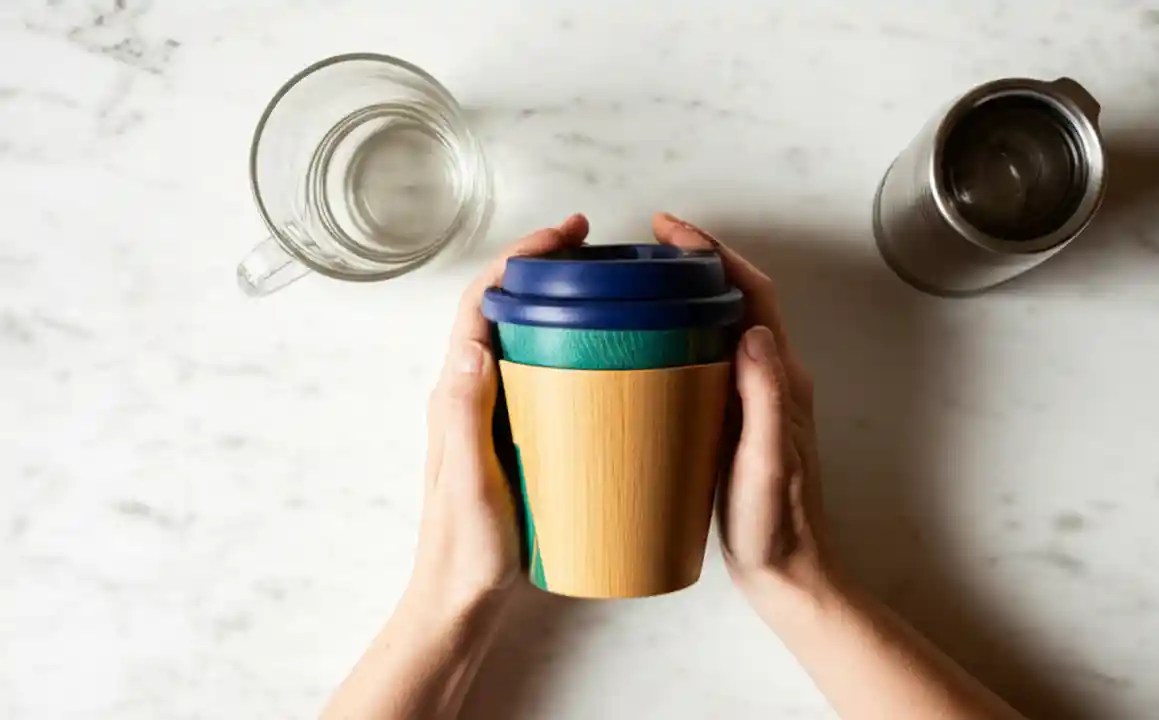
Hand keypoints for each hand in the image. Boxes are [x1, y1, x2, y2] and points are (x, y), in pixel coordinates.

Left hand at [411, 213, 591, 612]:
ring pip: (518, 333)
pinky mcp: (511, 432)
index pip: (480, 304)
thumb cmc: (465, 548)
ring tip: (601, 282)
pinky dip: (564, 341)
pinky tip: (600, 352)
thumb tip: (474, 343)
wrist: (461, 597)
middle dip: (541, 265)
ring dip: (553, 298)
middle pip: (501, 306)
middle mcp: (469, 391)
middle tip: (592, 245)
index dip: (519, 258)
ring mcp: (489, 410)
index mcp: (456, 393)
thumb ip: (465, 416)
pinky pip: (535, 369)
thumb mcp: (470, 483)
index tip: (565, 235)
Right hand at [651, 213, 831, 608]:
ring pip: (724, 327)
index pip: (754, 295)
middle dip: (699, 261)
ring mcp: (756, 400)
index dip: (716, 254)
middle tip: (649, 246)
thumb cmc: (777, 526)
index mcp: (783, 380)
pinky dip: (684, 335)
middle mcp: (774, 380)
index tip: (671, 231)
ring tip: (644, 281)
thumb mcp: (767, 462)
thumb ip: (766, 398)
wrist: (787, 573)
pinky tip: (651, 345)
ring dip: (691, 295)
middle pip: (739, 299)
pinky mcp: (737, 421)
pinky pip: (711, 360)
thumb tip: (749, 331)